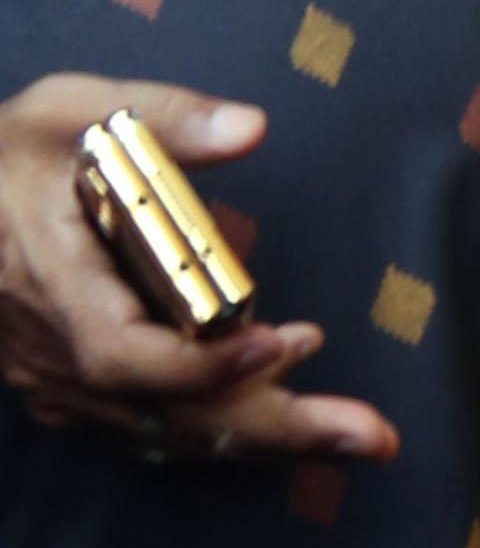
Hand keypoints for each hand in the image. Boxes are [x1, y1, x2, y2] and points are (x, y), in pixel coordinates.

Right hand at [0, 80, 398, 465]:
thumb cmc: (4, 153)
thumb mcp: (73, 110)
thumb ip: (164, 116)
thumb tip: (252, 128)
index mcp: (52, 281)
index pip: (124, 352)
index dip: (205, 363)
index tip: (287, 341)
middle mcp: (54, 350)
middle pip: (169, 415)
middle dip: (277, 429)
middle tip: (375, 437)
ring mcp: (57, 380)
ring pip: (167, 431)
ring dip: (264, 436)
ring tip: (357, 436)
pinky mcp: (68, 391)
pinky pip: (150, 427)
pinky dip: (222, 429)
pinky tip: (291, 424)